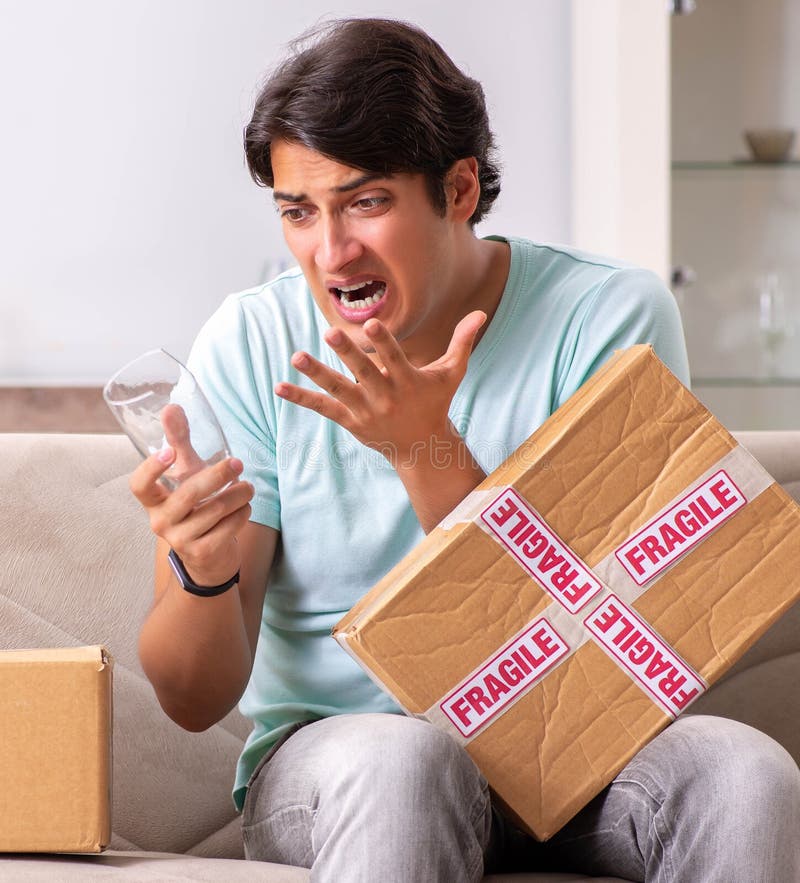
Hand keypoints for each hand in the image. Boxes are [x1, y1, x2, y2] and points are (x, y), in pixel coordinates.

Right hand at [128, 404, 253, 585]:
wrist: (208, 553)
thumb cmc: (194, 504)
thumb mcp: (186, 473)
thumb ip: (178, 442)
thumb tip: (171, 406)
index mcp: (153, 500)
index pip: (139, 485)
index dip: (151, 469)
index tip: (168, 452)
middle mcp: (160, 521)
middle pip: (189, 494)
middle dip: (218, 475)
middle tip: (238, 462)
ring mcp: (180, 540)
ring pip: (215, 510)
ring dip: (239, 494)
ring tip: (248, 487)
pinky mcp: (202, 553)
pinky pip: (229, 527)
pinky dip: (243, 513)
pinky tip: (244, 507)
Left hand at [274, 310, 485, 467]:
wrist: (421, 447)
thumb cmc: (436, 402)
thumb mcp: (452, 373)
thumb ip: (462, 341)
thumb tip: (481, 312)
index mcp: (408, 381)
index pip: (394, 358)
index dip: (382, 342)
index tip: (370, 325)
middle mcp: (385, 396)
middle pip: (364, 372)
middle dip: (347, 354)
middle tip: (330, 333)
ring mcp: (366, 410)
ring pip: (338, 390)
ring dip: (317, 375)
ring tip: (297, 357)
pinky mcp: (350, 421)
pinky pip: (323, 408)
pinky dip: (302, 398)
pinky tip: (280, 387)